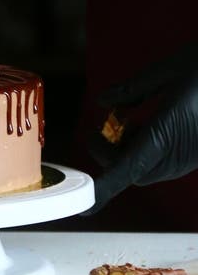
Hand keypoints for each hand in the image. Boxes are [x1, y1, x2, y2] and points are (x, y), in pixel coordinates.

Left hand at [90, 40, 197, 211]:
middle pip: (131, 171)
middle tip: (102, 128)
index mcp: (167, 132)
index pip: (127, 168)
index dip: (104, 189)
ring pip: (146, 168)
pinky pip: (162, 162)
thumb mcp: (169, 70)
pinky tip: (145, 123)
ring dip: (127, 151)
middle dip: (110, 155)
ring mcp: (189, 158)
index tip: (86, 204)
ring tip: (125, 120)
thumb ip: (134, 88)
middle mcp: (178, 153)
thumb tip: (104, 101)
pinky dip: (144, 148)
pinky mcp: (195, 155)